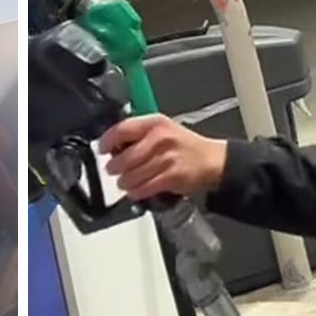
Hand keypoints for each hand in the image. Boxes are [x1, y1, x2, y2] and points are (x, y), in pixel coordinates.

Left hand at [100, 114, 227, 201]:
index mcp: (155, 123)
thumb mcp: (163, 129)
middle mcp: (160, 139)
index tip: (102, 149)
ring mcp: (166, 159)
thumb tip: (113, 146)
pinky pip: (143, 188)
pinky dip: (136, 192)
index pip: (122, 129)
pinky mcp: (171, 177)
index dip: (107, 141)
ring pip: (131, 176)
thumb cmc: (184, 146)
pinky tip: (137, 190)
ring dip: (125, 182)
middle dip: (115, 168)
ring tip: (126, 182)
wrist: (213, 161)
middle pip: (123, 158)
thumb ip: (139, 134)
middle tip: (114, 170)